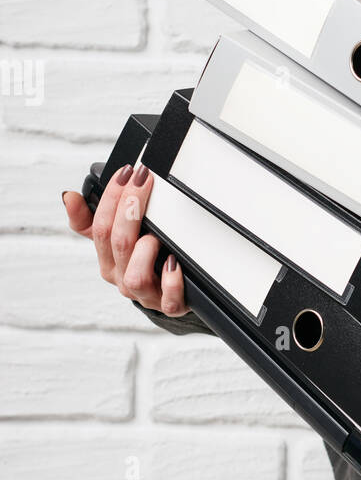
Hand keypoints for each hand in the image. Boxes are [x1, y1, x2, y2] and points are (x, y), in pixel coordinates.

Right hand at [62, 164, 189, 315]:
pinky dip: (171, 281)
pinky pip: (169, 299)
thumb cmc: (142, 262)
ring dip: (145, 250)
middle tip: (143, 181)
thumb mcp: (114, 240)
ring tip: (156, 235)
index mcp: (107, 261)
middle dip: (130, 207)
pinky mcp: (170, 306)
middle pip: (118, 243)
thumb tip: (68, 196)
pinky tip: (174, 264)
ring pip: (136, 276)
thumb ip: (90, 219)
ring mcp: (146, 294)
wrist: (169, 295)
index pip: (99, 227)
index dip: (112, 197)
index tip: (126, 172)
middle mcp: (122, 279)